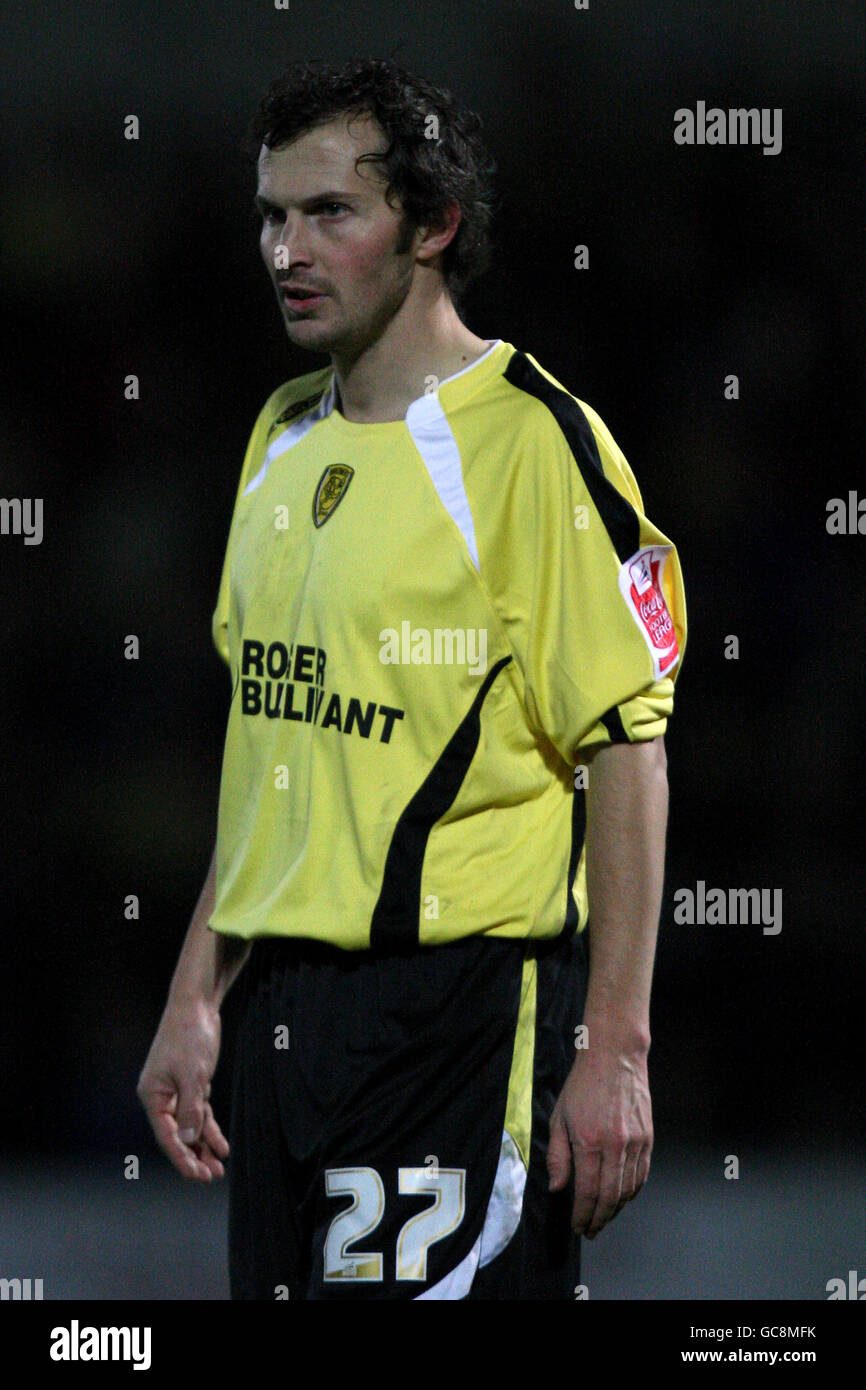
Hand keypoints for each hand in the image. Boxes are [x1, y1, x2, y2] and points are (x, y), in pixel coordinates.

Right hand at [136, 997, 229, 1181]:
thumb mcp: (193, 1075)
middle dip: (193, 1157)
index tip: (197, 1176)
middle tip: (211, 1177)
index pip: (166, 1135)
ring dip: (203, 1147)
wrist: (196, 1006)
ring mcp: (177, 1091)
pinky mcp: (192, 1085)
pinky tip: (221, 1146)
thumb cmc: (189, 1036)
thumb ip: (190, 1109)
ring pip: (189, 1127)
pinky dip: (209, 1130)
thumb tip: (188, 1141)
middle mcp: (161, 1097)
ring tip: (218, 1169)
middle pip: (176, 1135)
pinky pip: (199, 1114)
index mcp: (152, 1095)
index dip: (181, 1158)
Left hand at [546, 1041, 652, 1238]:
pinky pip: (642, 1174)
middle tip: (591, 1231)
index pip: (588, 1192)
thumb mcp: (559, 1117)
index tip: (578, 1227)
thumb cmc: (582, 1085)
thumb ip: (558, 1156)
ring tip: (604, 1218)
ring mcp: (635, 1143)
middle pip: (610, 1197)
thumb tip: (558, 1188)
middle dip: (599, 1219)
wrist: (614, 1057)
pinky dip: (632, 1192)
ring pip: (628, 1190)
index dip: (582, 1215)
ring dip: (616, 1210)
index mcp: (589, 1141)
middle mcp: (615, 1146)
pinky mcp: (648, 1138)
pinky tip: (622, 1197)